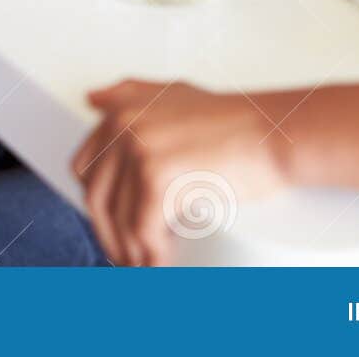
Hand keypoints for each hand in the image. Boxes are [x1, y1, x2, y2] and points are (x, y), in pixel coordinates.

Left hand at [72, 80, 286, 266]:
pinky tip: (162, 264)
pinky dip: (152, 255)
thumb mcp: (173, 93)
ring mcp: (139, 150)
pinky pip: (143, 231)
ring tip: (147, 265)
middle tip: (127, 255)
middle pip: (97, 196)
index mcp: (122, 109)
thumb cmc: (234, 120)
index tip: (113, 222)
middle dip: (109, 233)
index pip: (86, 166)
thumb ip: (131, 93)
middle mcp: (124, 125)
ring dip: (131, 251)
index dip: (99, 202)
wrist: (273, 133)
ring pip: (118, 219)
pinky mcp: (158, 178)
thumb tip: (92, 99)